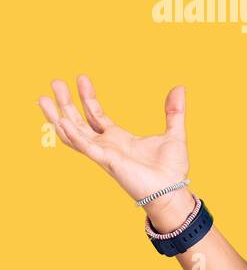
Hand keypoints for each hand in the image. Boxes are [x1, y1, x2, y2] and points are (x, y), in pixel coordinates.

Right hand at [38, 76, 193, 226]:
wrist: (173, 191)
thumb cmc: (171, 168)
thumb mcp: (174, 133)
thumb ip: (174, 111)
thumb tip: (180, 88)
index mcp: (119, 138)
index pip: (95, 114)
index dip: (87, 97)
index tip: (81, 78)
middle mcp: (106, 145)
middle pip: (78, 121)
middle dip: (66, 102)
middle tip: (55, 82)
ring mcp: (104, 153)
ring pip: (73, 133)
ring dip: (58, 116)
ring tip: (44, 99)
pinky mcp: (107, 161)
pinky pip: (85, 147)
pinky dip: (73, 135)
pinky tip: (61, 122)